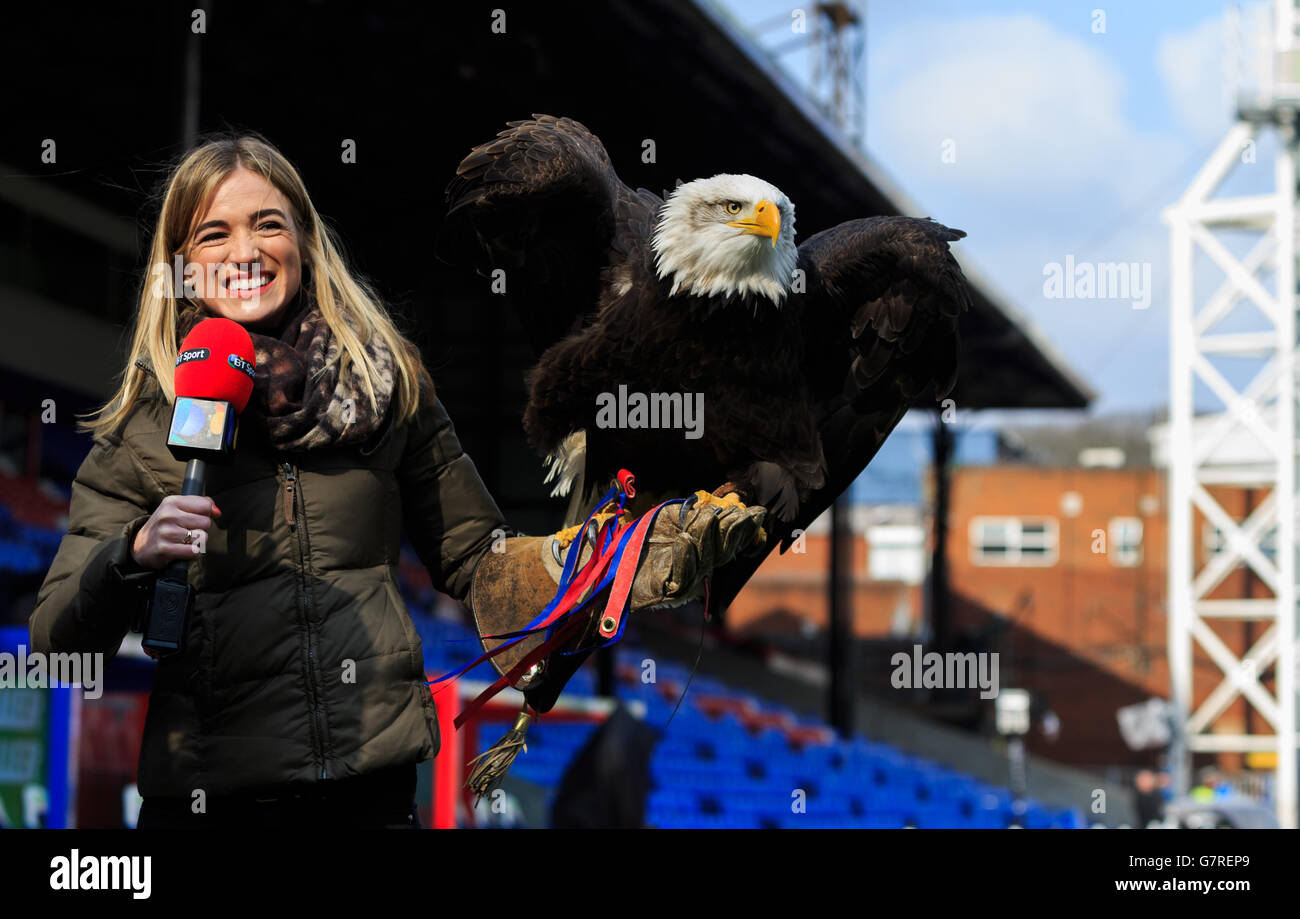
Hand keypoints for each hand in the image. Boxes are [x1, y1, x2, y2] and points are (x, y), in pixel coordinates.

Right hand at [131, 495, 221, 569]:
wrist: (140, 546)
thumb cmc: (166, 526)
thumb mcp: (177, 509)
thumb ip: (200, 505)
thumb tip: (217, 512)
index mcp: (172, 502)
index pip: (205, 505)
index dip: (208, 514)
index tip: (199, 518)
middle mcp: (167, 515)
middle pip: (206, 522)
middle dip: (201, 530)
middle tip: (188, 532)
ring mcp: (165, 532)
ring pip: (201, 537)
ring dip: (197, 543)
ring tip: (184, 542)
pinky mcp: (164, 549)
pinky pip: (194, 552)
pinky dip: (193, 554)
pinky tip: (183, 551)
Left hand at [628, 490, 765, 609]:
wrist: (614, 561)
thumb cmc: (643, 536)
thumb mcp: (671, 518)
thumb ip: (694, 514)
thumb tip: (719, 505)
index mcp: (703, 551)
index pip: (728, 540)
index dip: (742, 528)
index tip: (755, 512)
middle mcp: (699, 568)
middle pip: (721, 550)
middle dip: (731, 530)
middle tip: (741, 513)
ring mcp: (686, 581)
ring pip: (703, 560)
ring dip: (707, 537)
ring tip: (710, 516)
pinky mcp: (669, 592)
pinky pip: (680, 575)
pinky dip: (684, 556)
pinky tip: (685, 539)